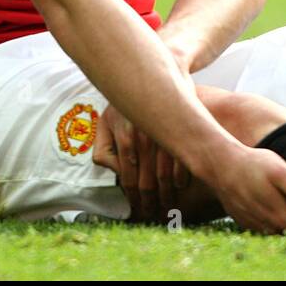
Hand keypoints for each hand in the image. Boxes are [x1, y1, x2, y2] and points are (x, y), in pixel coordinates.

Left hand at [92, 101, 188, 221]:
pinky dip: (180, 178)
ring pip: (162, 175)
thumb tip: (109, 169)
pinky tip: (180, 186)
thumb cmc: (130, 101)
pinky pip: (180, 162)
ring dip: (165, 195)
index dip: (131, 195)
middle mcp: (139, 131)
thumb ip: (104, 146)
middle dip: (147, 201)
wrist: (160, 72)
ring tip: (166, 206)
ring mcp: (161, 131)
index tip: (135, 207)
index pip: (125, 174)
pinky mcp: (181, 128)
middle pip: (144, 180)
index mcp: (120, 128)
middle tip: (150, 214)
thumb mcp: (108, 119)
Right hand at [206, 145, 285, 234]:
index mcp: (278, 211)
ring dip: (281, 225)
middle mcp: (265, 222)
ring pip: (273, 231)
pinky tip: (268, 208)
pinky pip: (259, 228)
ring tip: (284, 206)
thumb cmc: (255, 164)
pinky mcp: (242, 220)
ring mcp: (252, 223)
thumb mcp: (282, 173)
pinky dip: (267, 222)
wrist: (221, 165)